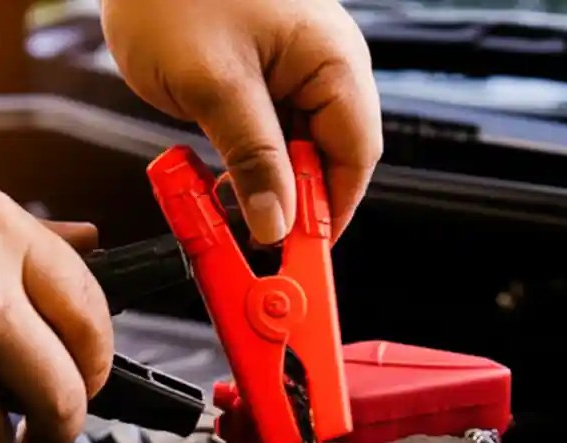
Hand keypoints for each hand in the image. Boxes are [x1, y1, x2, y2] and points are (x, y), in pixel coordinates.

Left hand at [101, 0, 381, 243]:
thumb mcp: (214, 84)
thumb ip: (252, 158)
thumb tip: (276, 221)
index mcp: (333, 59)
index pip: (354, 157)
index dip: (330, 214)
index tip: (299, 258)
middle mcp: (320, 65)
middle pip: (324, 160)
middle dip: (290, 206)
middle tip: (252, 245)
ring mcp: (288, 69)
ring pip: (289, 153)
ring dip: (259, 188)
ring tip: (222, 218)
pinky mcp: (254, 76)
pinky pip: (261, 135)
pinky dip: (240, 165)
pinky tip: (213, 187)